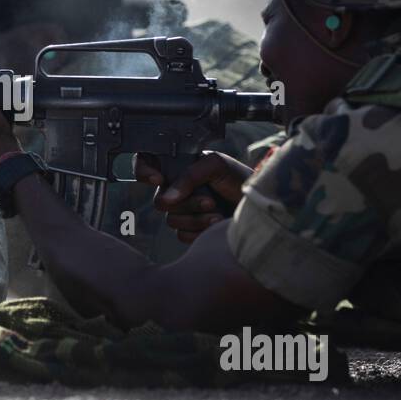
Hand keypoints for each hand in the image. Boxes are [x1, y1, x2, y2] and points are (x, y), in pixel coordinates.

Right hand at [134, 151, 251, 242]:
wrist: (256, 205)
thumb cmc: (239, 178)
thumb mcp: (215, 165)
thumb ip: (189, 175)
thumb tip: (167, 198)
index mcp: (178, 168)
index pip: (146, 164)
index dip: (144, 171)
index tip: (158, 179)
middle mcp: (176, 189)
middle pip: (159, 200)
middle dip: (187, 203)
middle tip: (210, 201)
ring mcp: (183, 211)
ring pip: (172, 220)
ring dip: (197, 218)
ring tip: (218, 213)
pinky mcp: (190, 231)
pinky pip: (182, 235)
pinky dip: (200, 230)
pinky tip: (216, 224)